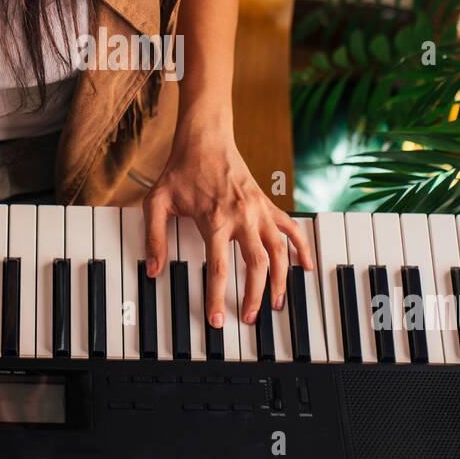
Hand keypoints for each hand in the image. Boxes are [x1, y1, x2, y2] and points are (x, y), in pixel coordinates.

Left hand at [143, 130, 310, 328]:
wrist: (205, 138)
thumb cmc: (181, 170)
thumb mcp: (157, 202)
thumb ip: (154, 237)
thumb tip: (154, 270)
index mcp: (215, 220)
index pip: (220, 269)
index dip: (219, 298)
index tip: (217, 320)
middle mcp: (242, 217)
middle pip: (257, 265)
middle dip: (255, 296)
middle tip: (251, 319)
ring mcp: (259, 210)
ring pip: (280, 251)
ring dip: (281, 280)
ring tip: (277, 303)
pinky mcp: (268, 204)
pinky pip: (292, 228)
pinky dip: (302, 247)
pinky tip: (305, 266)